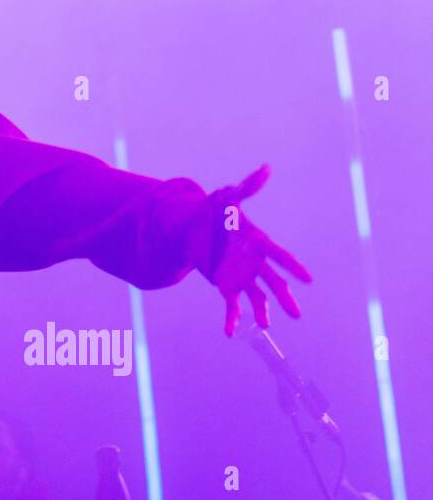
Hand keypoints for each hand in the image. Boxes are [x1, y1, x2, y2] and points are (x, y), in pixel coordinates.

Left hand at [209, 164, 312, 336]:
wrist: (191, 228)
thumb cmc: (213, 211)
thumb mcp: (226, 197)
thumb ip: (247, 187)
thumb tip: (267, 167)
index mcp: (257, 242)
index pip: (278, 255)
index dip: (293, 267)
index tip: (308, 279)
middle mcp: (254, 262)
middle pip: (274, 282)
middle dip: (285, 297)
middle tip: (297, 314)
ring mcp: (242, 276)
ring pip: (257, 296)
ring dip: (262, 311)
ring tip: (266, 326)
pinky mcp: (226, 286)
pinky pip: (232, 304)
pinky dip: (232, 318)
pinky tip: (230, 332)